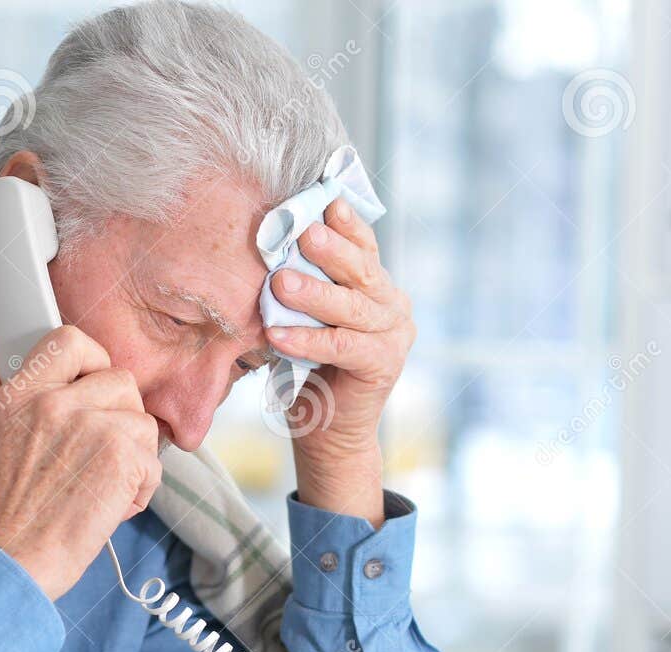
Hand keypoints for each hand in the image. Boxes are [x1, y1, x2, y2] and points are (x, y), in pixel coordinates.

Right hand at [0, 325, 162, 600]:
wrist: (10, 560)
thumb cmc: (3, 512)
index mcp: (18, 393)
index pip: (69, 340)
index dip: (93, 361)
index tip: (93, 386)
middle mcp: (54, 402)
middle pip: (121, 381)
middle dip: (121, 419)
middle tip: (101, 454)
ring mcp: (91, 426)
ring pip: (142, 422)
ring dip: (133, 458)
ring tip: (103, 487)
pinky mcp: (120, 457)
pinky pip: (153, 461)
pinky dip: (140, 490)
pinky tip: (111, 508)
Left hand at [265, 198, 414, 524]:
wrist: (327, 433)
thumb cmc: (310, 370)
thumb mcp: (307, 318)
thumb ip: (306, 285)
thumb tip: (276, 246)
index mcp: (377, 288)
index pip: (363, 248)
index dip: (346, 225)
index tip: (325, 201)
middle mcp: (394, 307)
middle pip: (361, 270)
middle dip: (330, 249)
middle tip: (303, 231)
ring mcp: (394, 336)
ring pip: (351, 307)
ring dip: (313, 293)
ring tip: (280, 282)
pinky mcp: (383, 365)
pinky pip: (341, 345)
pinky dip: (307, 339)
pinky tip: (277, 333)